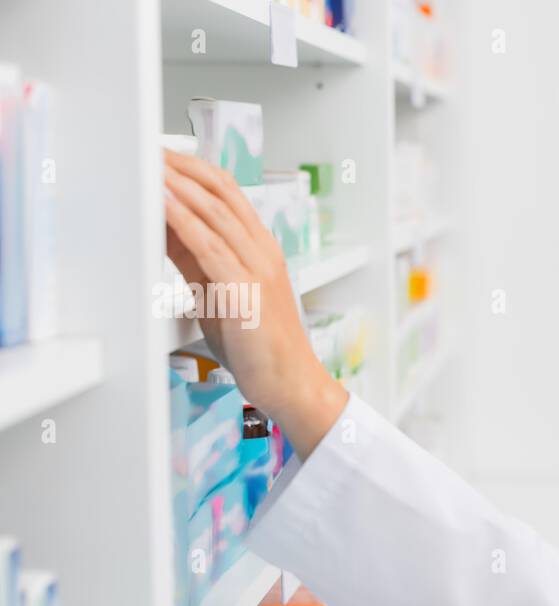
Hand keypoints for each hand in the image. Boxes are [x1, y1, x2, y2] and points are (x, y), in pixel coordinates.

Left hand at [162, 149, 346, 458]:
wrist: (291, 384)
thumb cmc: (257, 345)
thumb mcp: (221, 294)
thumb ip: (197, 261)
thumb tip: (163, 229)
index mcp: (262, 250)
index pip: (228, 192)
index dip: (193, 167)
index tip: (160, 155)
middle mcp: (264, 252)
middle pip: (221, 191)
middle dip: (180, 165)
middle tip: (147, 148)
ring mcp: (258, 270)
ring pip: (214, 212)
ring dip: (176, 185)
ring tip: (147, 164)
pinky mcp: (246, 292)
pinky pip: (210, 247)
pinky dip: (182, 221)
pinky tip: (161, 205)